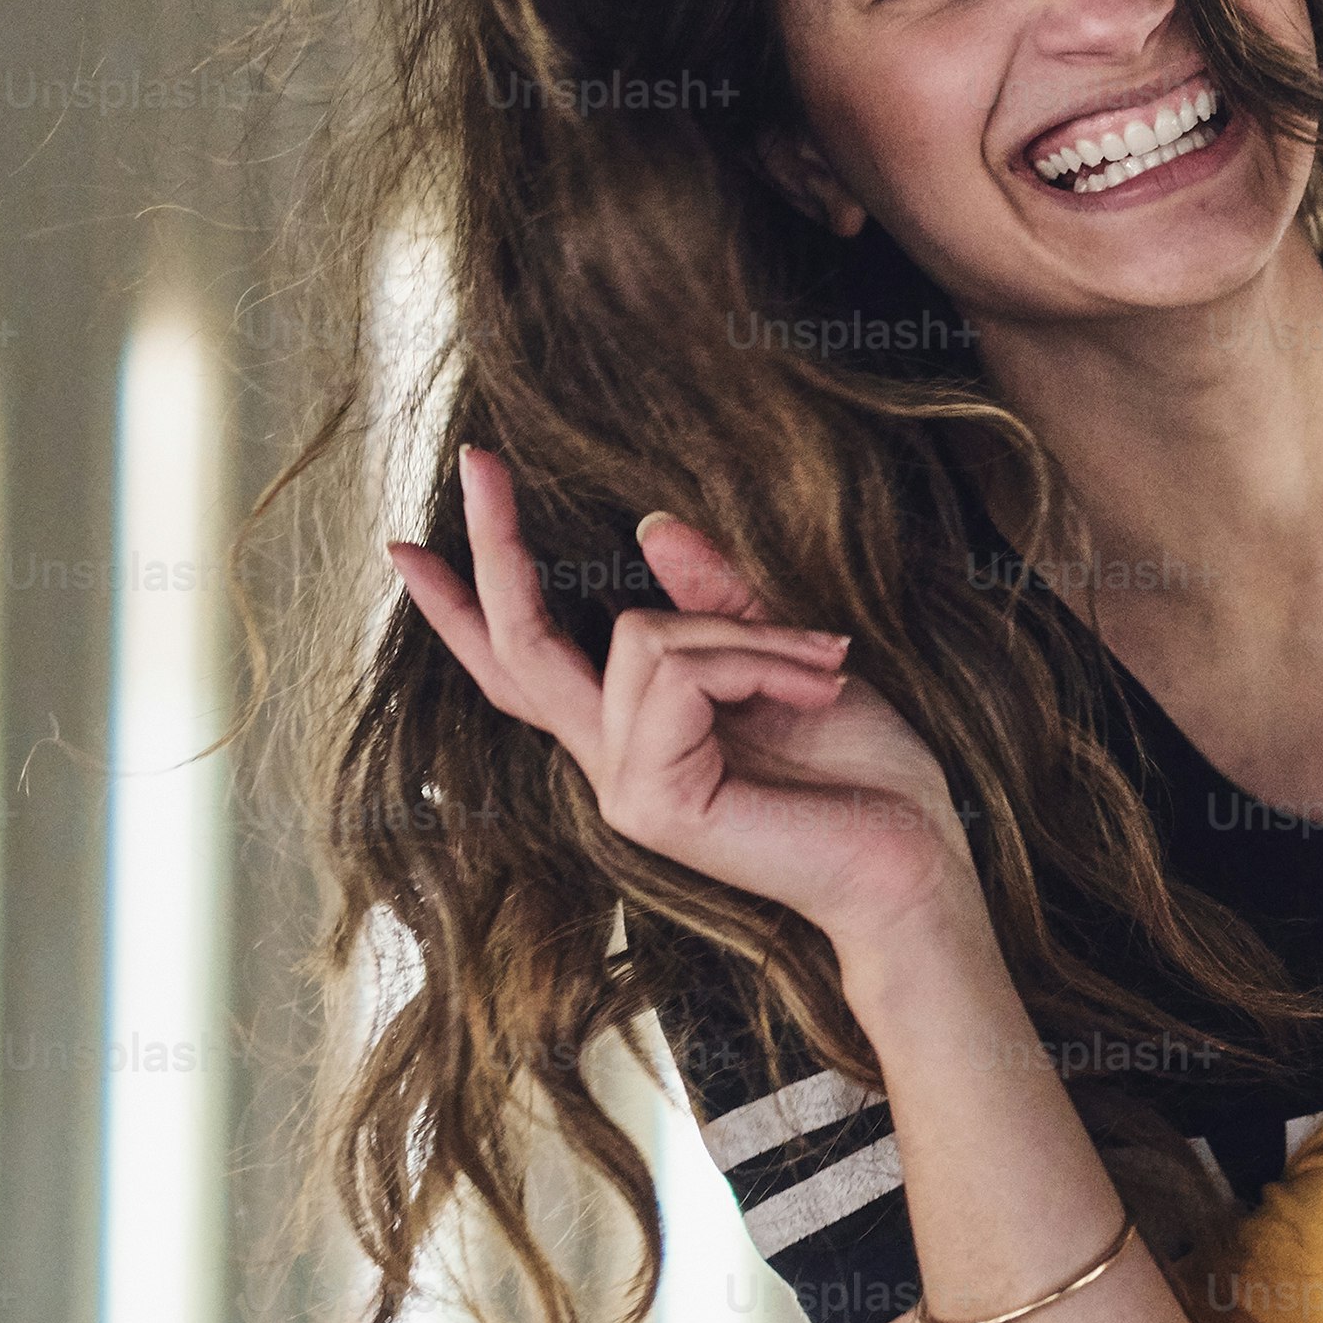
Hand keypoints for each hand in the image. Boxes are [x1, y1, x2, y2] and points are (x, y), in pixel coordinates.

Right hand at [390, 448, 976, 959]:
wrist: (915, 865)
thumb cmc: (864, 777)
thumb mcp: (788, 663)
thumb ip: (718, 604)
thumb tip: (651, 527)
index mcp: (637, 734)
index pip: (522, 664)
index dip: (465, 601)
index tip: (407, 541)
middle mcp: (613, 763)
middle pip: (518, 644)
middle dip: (497, 545)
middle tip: (479, 458)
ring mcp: (626, 786)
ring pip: (642, 637)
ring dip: (751, 635)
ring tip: (825, 668)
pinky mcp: (654, 798)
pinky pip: (680, 671)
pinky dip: (760, 660)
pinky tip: (818, 691)